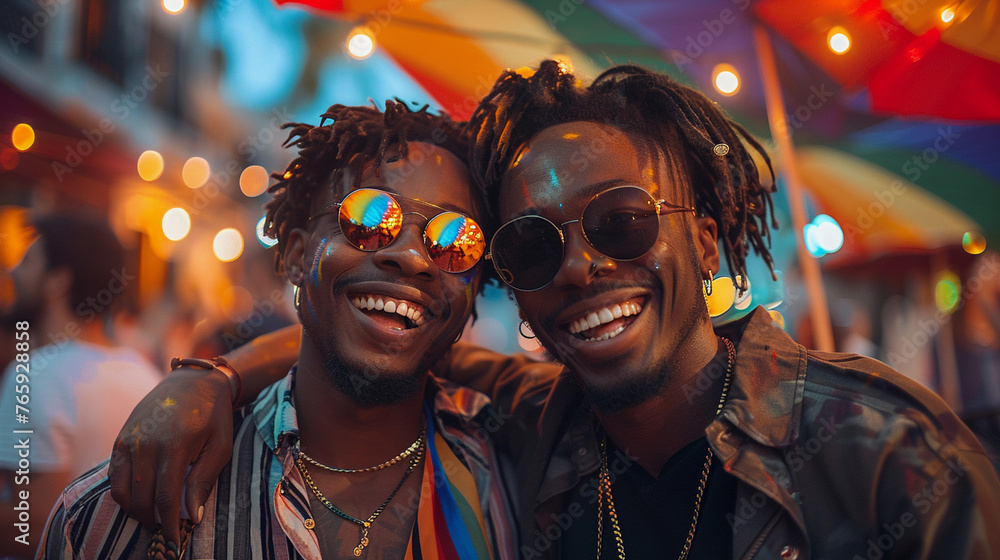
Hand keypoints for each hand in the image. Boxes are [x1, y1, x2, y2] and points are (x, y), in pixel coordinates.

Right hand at [109, 367, 234, 547]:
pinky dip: (123, 492)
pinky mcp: (121, 438)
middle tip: (165, 531)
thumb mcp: (219, 447)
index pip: (165, 498)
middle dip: (152, 520)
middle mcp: (146, 444)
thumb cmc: (213, 416)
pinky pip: (114, 475)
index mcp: (174, 447)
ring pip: (123, 490)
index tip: (173, 541)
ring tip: (152, 517)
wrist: (193, 381)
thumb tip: (193, 516)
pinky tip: (139, 498)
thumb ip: (203, 481)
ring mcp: (129, 441)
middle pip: (142, 498)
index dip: (168, 524)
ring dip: (135, 510)